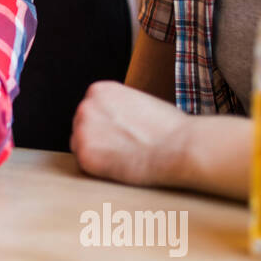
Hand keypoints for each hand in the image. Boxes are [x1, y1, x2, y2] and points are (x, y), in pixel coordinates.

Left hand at [70, 81, 189, 186]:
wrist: (180, 146)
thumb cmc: (170, 128)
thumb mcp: (139, 102)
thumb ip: (119, 109)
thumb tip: (113, 122)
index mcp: (100, 90)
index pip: (91, 111)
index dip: (105, 126)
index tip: (120, 134)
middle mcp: (86, 106)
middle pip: (82, 127)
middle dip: (98, 139)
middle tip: (123, 149)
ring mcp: (83, 130)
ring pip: (80, 146)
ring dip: (97, 153)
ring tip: (124, 156)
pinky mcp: (84, 154)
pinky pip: (84, 165)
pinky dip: (99, 169)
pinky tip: (120, 166)